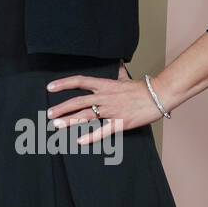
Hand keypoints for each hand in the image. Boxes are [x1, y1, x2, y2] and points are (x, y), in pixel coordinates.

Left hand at [45, 68, 168, 145]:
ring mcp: (111, 110)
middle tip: (49, 114)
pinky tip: (80, 141)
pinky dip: (91, 137)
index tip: (50, 87)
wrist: (158, 96)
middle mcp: (105, 97)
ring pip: (86, 115)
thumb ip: (119, 74)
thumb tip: (118, 65)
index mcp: (105, 85)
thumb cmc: (142, 88)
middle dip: (61, 108)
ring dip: (70, 120)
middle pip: (78, 101)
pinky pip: (103, 131)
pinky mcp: (120, 123)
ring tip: (56, 125)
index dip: (63, 84)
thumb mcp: (126, 79)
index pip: (79, 81)